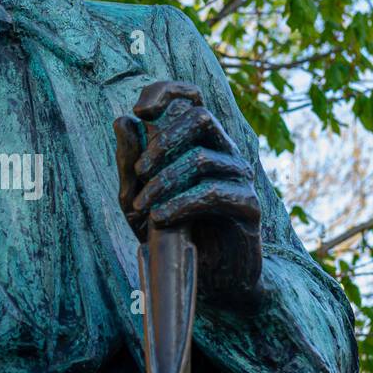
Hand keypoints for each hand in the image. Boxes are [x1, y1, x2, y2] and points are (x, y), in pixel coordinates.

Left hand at [114, 79, 262, 305]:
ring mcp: (239, 176)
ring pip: (201, 158)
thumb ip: (129, 163)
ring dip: (164, 182)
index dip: (167, 92)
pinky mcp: (249, 205)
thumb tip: (123, 119)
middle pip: (200, 117)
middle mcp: (222, 151)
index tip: (141, 112)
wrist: (204, 280)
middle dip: (163, 142)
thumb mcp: (137, 200)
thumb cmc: (171, 235)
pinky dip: (180, 203)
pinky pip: (213, 192)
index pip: (192, 96)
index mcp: (197, 142)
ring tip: (143, 208)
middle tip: (139, 173)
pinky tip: (161, 219)